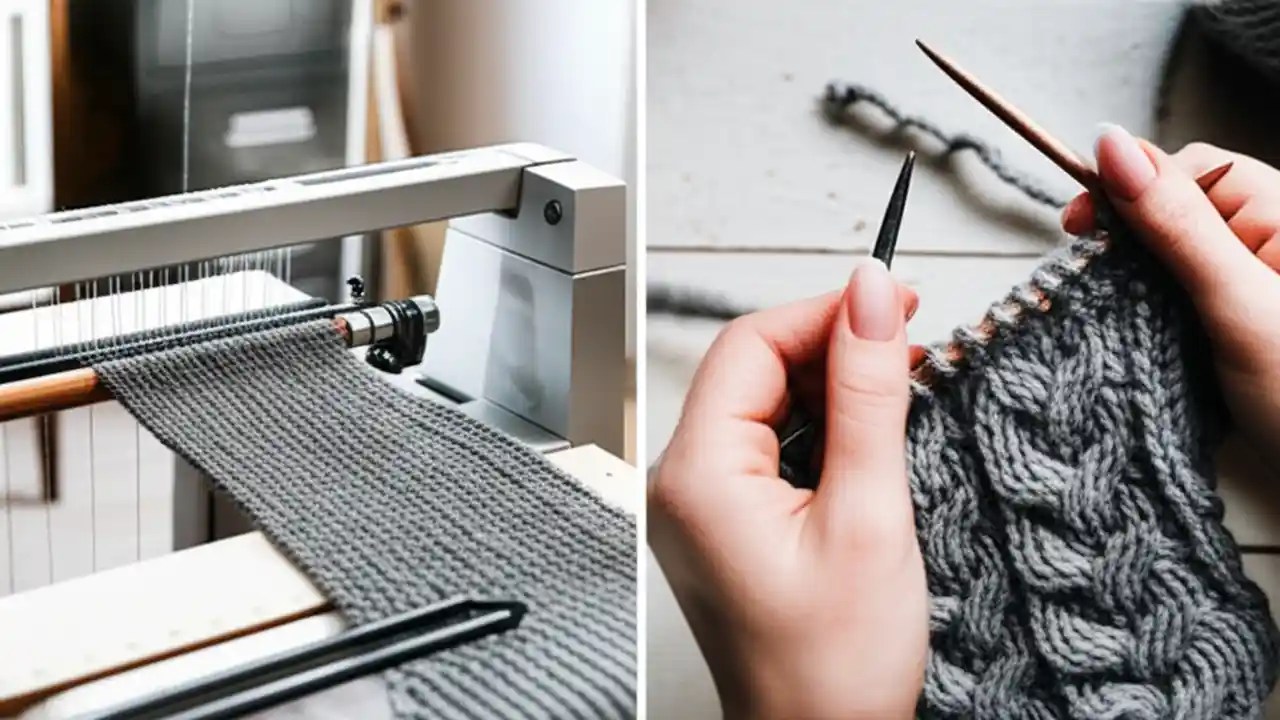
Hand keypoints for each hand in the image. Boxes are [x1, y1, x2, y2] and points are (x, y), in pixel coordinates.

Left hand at [649, 261, 926, 718]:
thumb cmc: (833, 668)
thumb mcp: (869, 515)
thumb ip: (868, 395)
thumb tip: (867, 299)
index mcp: (698, 475)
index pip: (750, 346)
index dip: (823, 311)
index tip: (889, 301)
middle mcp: (684, 483)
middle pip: (751, 367)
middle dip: (829, 344)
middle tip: (904, 338)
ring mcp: (701, 502)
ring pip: (763, 401)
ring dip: (829, 383)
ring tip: (898, 384)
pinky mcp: (727, 518)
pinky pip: (767, 442)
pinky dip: (819, 424)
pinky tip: (866, 430)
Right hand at [1061, 126, 1279, 468]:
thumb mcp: (1234, 303)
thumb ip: (1174, 223)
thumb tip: (1110, 146)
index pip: (1185, 168)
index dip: (1125, 189)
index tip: (1076, 230)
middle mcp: (1271, 237)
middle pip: (1173, 209)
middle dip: (1127, 242)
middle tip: (1088, 281)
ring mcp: (1253, 282)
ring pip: (1170, 255)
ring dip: (1135, 281)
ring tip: (1115, 318)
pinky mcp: (1238, 322)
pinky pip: (1180, 295)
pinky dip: (1152, 311)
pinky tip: (1140, 336)